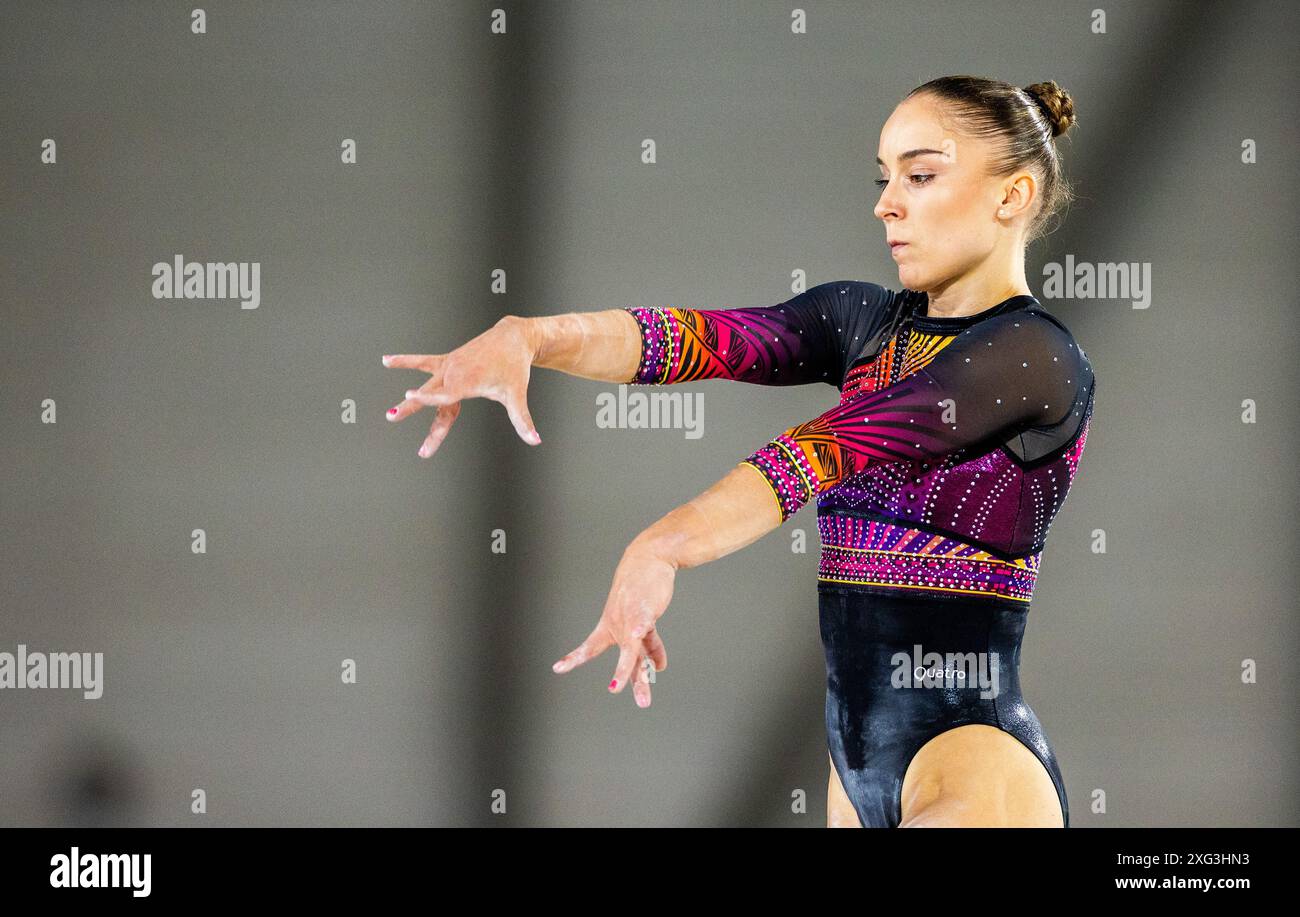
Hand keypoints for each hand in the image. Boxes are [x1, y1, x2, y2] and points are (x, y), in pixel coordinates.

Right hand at [383, 316, 541, 457]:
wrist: (513, 338)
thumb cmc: (515, 368)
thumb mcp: (517, 395)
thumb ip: (523, 420)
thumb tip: (535, 440)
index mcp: (468, 382)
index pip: (445, 394)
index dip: (428, 398)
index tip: (410, 397)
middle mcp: (455, 373)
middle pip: (431, 396)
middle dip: (412, 408)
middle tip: (391, 417)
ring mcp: (449, 366)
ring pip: (425, 386)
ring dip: (409, 398)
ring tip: (389, 411)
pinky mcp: (448, 360)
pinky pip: (423, 361)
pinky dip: (405, 361)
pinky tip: (385, 360)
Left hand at [552, 542, 674, 708]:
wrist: (648, 560)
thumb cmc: (640, 591)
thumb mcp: (643, 622)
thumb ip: (650, 647)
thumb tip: (657, 668)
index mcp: (610, 626)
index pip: (589, 647)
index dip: (574, 658)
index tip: (557, 668)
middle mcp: (620, 625)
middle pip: (621, 655)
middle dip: (620, 675)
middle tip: (614, 690)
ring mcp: (632, 619)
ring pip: (635, 650)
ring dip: (637, 672)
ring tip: (640, 690)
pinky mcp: (647, 610)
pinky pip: (645, 626)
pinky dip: (646, 638)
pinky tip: (643, 644)